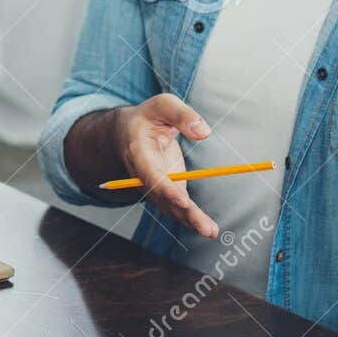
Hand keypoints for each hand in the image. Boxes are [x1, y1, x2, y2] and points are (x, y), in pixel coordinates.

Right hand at [112, 94, 218, 238]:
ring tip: (211, 231)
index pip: (149, 173)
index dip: (164, 188)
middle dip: (183, 212)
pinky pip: (177, 207)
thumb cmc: (147, 117)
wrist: (126, 133)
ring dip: (190, 220)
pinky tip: (208, 228)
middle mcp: (143, 175)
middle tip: (204, 227)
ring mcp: (154, 186)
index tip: (182, 200)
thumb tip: (204, 132)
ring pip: (170, 206)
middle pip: (162, 197)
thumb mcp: (162, 105)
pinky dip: (191, 218)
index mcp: (138, 151)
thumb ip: (181, 115)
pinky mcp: (166, 190)